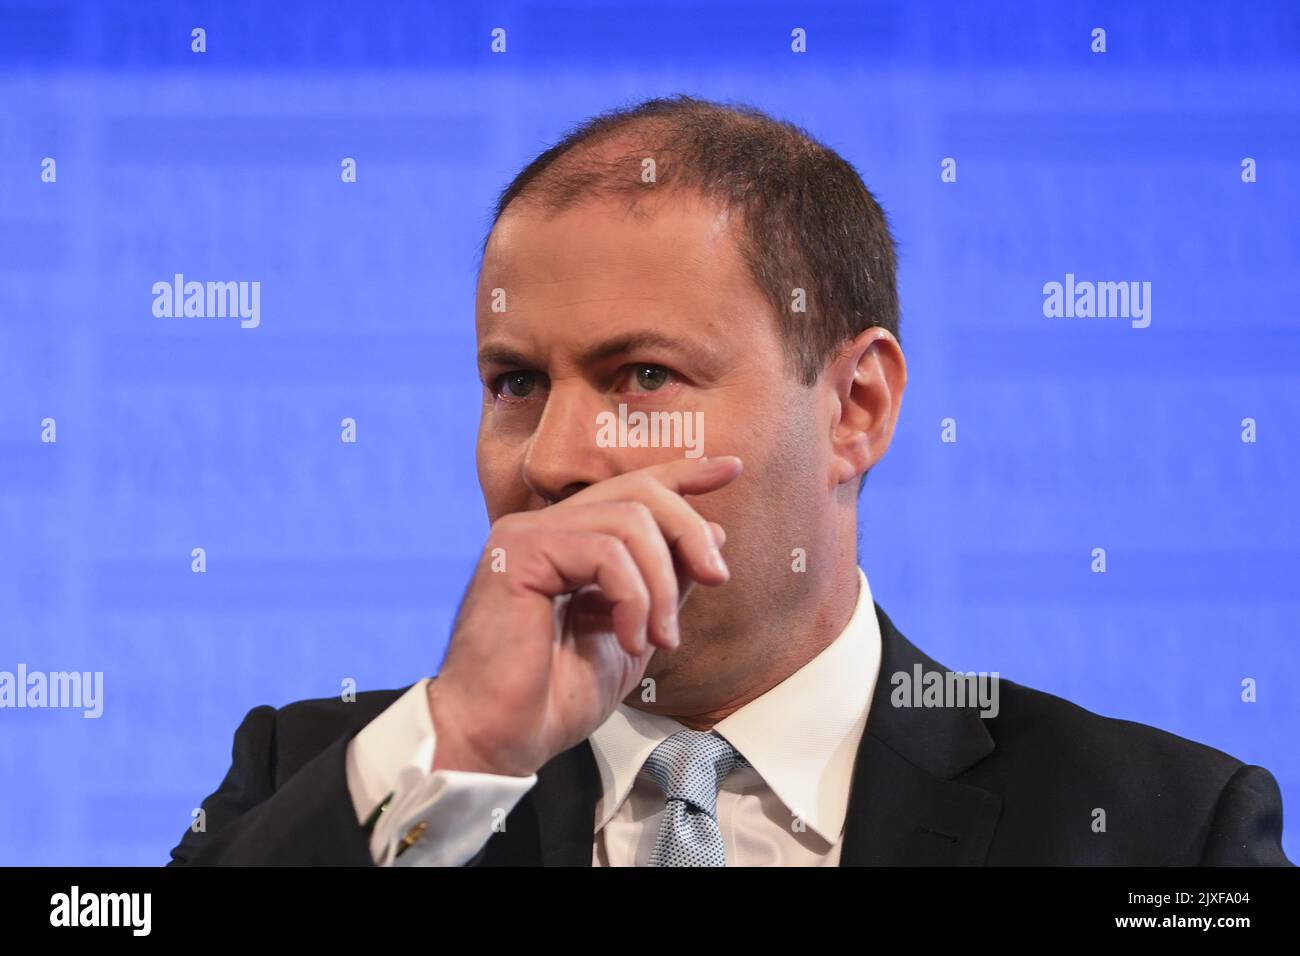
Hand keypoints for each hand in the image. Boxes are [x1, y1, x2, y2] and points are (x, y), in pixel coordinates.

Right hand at [425, 455, 741, 777]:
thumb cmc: (555, 697)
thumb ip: (667, 583)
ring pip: (628, 519)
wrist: (501, 738)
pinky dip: (634, 596)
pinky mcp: (518, 552)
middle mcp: (545, 527)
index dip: (684, 474)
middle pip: (639, 491)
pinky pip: (604, 551)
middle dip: (690, 530)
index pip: (632, 489)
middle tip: (718, 579)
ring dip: (663, 582)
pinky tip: (631, 637)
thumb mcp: (634, 634)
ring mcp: (528, 534)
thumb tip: (715, 535)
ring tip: (662, 637)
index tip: (732, 469)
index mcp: (569, 542)